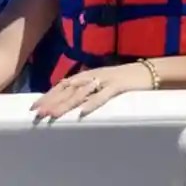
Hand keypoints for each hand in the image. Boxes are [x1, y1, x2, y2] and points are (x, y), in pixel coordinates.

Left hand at [30, 62, 151, 118]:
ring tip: (52, 114)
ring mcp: (106, 79)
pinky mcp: (120, 85)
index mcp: (89, 74)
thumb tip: (70, 101)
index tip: (34, 107)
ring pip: (82, 92)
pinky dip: (93, 103)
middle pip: (68, 88)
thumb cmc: (127, 80)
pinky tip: (82, 112)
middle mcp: (94, 75)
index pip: (64, 84)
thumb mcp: (104, 82)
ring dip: (66, 104)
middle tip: (37, 113)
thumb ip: (89, 89)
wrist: (151, 71)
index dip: (48, 95)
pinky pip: (104, 95)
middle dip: (52, 101)